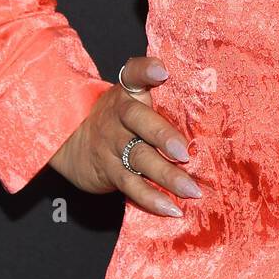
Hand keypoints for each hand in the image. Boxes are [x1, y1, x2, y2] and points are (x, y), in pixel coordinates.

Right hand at [47, 56, 199, 216]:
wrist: (70, 140)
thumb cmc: (119, 116)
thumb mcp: (132, 96)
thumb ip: (159, 94)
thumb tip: (207, 106)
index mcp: (128, 92)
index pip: (134, 73)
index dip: (146, 70)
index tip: (161, 72)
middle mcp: (119, 115)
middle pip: (140, 121)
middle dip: (162, 136)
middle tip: (185, 152)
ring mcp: (112, 144)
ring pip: (140, 158)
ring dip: (167, 176)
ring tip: (191, 190)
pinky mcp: (110, 171)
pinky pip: (131, 185)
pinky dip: (152, 198)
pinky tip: (172, 208)